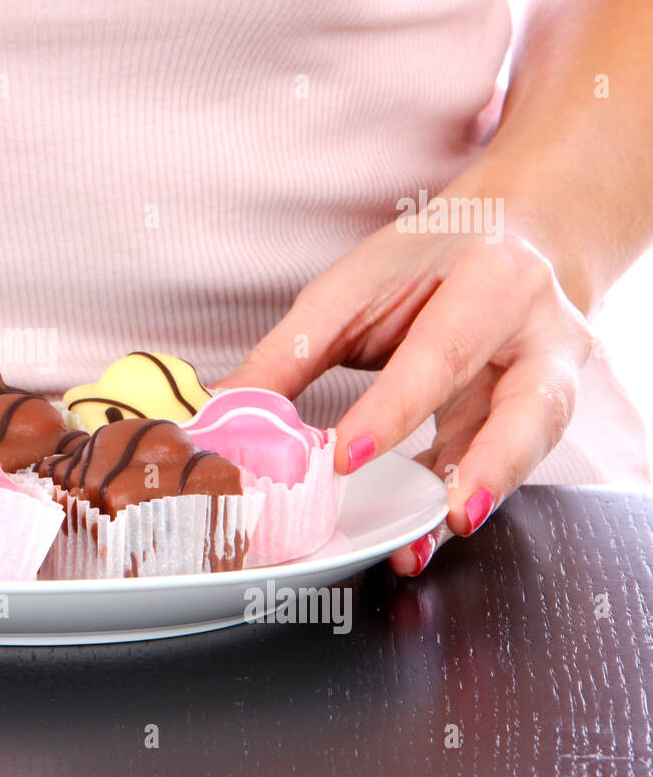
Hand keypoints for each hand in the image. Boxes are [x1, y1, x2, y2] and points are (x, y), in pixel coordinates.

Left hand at [217, 211, 592, 575]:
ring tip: (429, 540)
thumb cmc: (424, 262)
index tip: (341, 458)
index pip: (440, 351)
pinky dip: (466, 495)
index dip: (392, 409)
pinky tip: (426, 528)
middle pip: (525, 403)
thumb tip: (219, 411)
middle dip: (487, 463)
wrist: (513, 236)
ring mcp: (556, 373)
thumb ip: (288, 353)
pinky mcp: (544, 411)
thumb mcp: (351, 289)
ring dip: (482, 495)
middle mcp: (541, 328)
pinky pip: (509, 462)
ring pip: (532, 444)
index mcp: (492, 276)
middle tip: (448, 515)